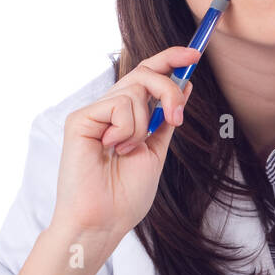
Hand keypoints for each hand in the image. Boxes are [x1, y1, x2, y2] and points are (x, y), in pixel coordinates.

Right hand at [52, 46, 201, 244]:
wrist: (104, 221)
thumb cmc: (125, 196)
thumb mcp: (156, 151)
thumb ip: (166, 118)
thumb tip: (185, 85)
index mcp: (127, 117)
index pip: (147, 75)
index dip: (170, 59)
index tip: (194, 54)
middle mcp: (109, 110)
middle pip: (144, 73)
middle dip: (168, 88)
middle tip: (176, 118)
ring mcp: (94, 113)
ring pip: (134, 92)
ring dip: (143, 126)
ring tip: (127, 151)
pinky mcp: (80, 118)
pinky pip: (119, 105)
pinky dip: (127, 130)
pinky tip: (112, 150)